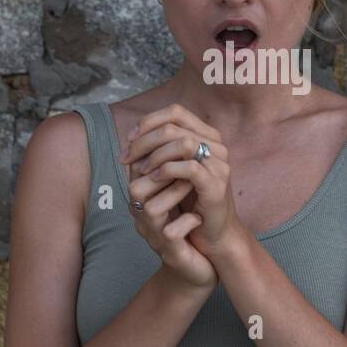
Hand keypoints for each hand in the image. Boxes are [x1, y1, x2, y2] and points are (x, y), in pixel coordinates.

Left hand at [120, 103, 240, 259]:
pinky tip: (155, 178)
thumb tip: (134, 136)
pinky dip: (167, 170)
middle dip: (144, 141)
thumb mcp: (174, 170)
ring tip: (142, 171)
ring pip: (183, 143)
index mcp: (208, 137)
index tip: (130, 139)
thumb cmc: (192, 201)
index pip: (176, 112)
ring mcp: (219, 165)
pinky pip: (189, 168)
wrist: (212, 234)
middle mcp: (217, 146)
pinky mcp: (216, 185)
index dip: (149, 122)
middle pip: (174, 127)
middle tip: (127, 158)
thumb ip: (162, 150)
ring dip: (155, 155)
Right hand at [125, 144, 216, 289]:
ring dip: (176, 194)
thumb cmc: (189, 220)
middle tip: (191, 162)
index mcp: (144, 196)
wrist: (200, 260)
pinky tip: (198, 217)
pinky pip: (171, 233)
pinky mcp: (169, 251)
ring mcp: (153, 234)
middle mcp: (142, 214)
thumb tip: (182, 128)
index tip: (186, 145)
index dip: (158, 153)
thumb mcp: (180, 189)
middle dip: (166, 171)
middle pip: (137, 187)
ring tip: (194, 185)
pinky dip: (187, 222)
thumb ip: (175, 164)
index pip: (137, 168)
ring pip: (151, 209)